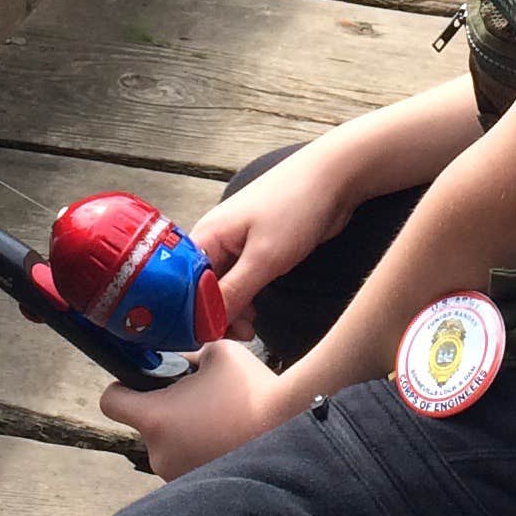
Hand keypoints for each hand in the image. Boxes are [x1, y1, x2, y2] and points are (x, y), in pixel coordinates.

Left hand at [100, 337, 288, 480]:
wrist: (297, 432)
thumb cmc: (253, 390)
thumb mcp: (218, 352)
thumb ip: (190, 356)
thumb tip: (182, 362)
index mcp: (155, 418)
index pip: (110, 403)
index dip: (122, 388)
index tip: (140, 382)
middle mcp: (158, 454)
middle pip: (147, 425)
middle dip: (169, 411)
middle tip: (202, 400)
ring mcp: (178, 477)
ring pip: (172, 447)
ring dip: (189, 434)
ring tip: (225, 422)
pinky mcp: (200, 492)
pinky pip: (193, 465)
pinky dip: (206, 454)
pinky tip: (232, 441)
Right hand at [192, 153, 346, 336]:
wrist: (333, 178)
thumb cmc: (295, 207)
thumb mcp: (264, 258)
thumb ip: (233, 292)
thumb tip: (206, 323)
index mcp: (206, 236)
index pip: (182, 285)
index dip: (192, 313)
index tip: (209, 337)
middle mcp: (215, 239)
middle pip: (200, 287)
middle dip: (215, 315)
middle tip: (242, 334)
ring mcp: (236, 243)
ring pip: (221, 286)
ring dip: (232, 309)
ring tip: (251, 328)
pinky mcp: (256, 247)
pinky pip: (239, 279)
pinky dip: (244, 298)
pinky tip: (254, 311)